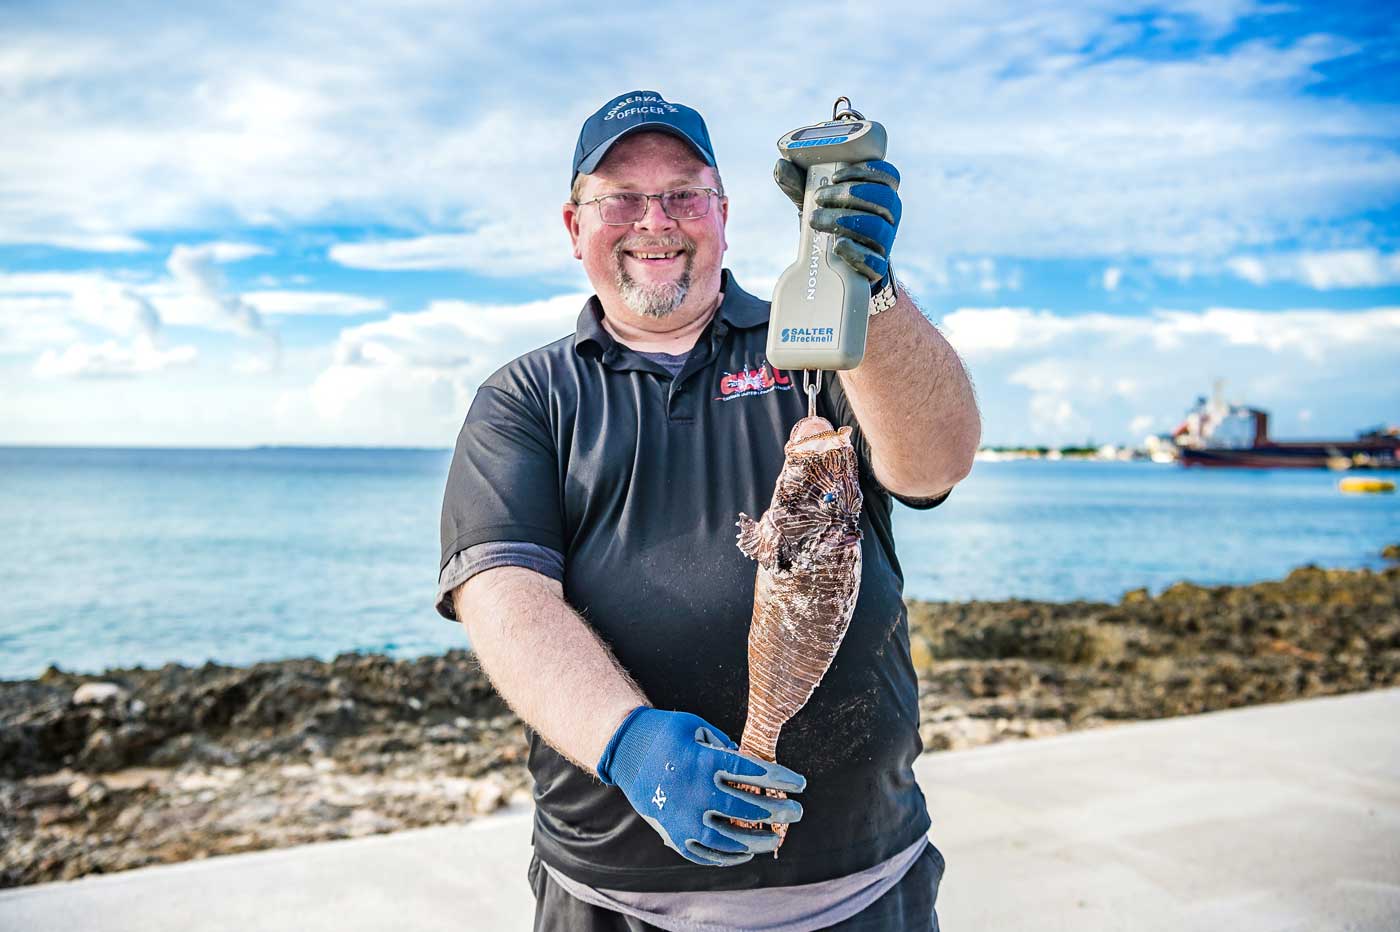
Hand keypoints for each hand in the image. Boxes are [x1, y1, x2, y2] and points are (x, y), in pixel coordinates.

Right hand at [596, 707, 804, 866]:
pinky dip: (726, 856)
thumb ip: (727, 747)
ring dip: (756, 840)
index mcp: (702, 761)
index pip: (752, 773)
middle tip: (797, 813)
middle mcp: (694, 792)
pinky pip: (703, 853)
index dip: (780, 779)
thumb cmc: (665, 732)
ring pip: (728, 838)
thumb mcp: (698, 727)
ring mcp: (681, 817)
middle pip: (746, 807)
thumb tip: (753, 768)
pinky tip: (744, 853)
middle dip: (777, 812)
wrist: (624, 750)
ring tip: (775, 838)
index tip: (800, 784)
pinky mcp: (671, 833)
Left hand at [774, 157, 901, 289]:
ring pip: (878, 228)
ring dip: (845, 220)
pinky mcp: (877, 269)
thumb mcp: (814, 203)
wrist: (830, 266)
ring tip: (816, 220)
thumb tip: (781, 166)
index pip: (889, 176)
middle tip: (819, 198)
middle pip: (885, 199)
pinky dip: (856, 252)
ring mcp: (885, 244)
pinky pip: (876, 262)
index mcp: (880, 194)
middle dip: (850, 194)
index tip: (835, 176)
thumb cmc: (828, 224)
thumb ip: (800, 185)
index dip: (866, 171)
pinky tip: (838, 245)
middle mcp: (888, 218)